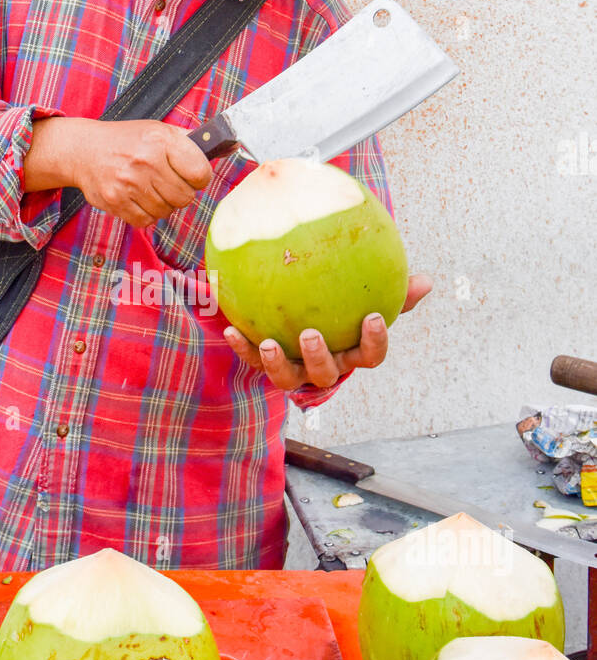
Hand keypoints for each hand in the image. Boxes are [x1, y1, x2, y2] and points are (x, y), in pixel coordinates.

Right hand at [26, 117, 212, 226]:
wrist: (83, 149)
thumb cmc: (127, 140)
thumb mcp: (159, 130)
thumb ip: (192, 142)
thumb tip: (231, 146)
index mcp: (162, 139)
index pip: (200, 173)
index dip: (199, 178)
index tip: (191, 175)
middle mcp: (146, 160)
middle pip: (185, 197)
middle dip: (180, 193)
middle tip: (167, 182)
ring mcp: (129, 182)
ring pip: (166, 211)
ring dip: (162, 204)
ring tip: (149, 188)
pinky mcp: (116, 201)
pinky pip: (146, 220)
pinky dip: (146, 213)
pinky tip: (138, 198)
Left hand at [222, 273, 432, 390]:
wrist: (303, 312)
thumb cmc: (344, 306)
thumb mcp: (366, 297)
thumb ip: (394, 292)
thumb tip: (428, 281)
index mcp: (352, 353)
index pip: (371, 356)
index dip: (374, 341)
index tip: (373, 317)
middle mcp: (324, 367)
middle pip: (326, 373)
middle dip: (319, 358)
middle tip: (310, 334)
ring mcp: (294, 369)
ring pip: (287, 378)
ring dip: (276, 363)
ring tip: (267, 343)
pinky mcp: (264, 363)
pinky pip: (251, 359)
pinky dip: (241, 347)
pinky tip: (230, 328)